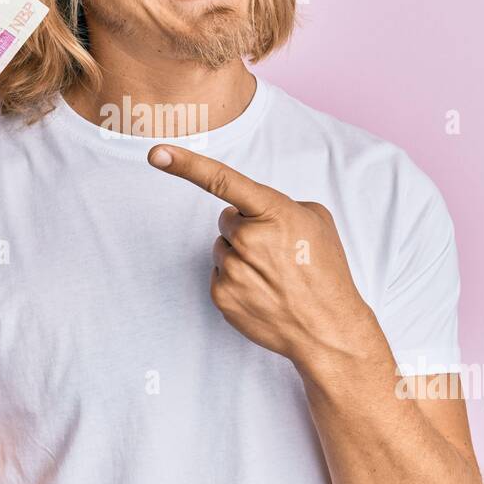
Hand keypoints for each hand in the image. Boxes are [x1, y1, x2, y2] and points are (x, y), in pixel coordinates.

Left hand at [148, 144, 374, 366]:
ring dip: (241, 256)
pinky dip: (237, 281)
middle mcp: (249, 239)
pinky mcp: (222, 295)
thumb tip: (255, 210)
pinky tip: (262, 292)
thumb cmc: (325, 271)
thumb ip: (280, 205)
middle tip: (276, 253)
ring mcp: (233, 269)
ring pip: (222, 248)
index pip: (222, 180)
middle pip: (227, 220)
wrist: (327, 329)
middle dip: (246, 230)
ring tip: (272, 276)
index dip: (185, 164)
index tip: (156, 154)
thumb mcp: (315, 220)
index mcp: (273, 212)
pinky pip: (219, 273)